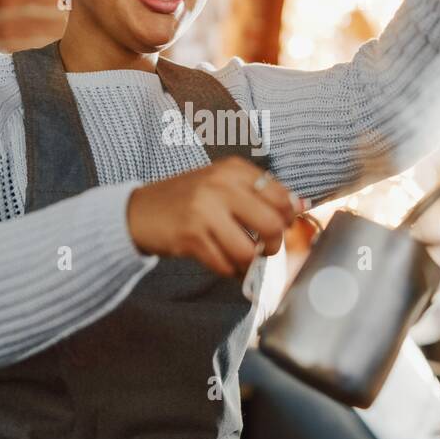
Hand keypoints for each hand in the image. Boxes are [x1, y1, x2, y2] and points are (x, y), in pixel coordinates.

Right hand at [127, 158, 306, 277]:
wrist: (138, 212)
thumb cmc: (186, 200)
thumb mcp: (222, 184)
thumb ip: (259, 193)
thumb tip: (301, 205)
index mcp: (233, 169)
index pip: (281, 196)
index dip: (288, 218)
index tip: (280, 226)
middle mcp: (220, 185)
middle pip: (272, 224)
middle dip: (273, 244)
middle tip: (264, 248)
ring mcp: (205, 211)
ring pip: (249, 251)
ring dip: (249, 262)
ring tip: (241, 257)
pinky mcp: (191, 237)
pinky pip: (226, 264)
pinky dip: (229, 269)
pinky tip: (221, 260)